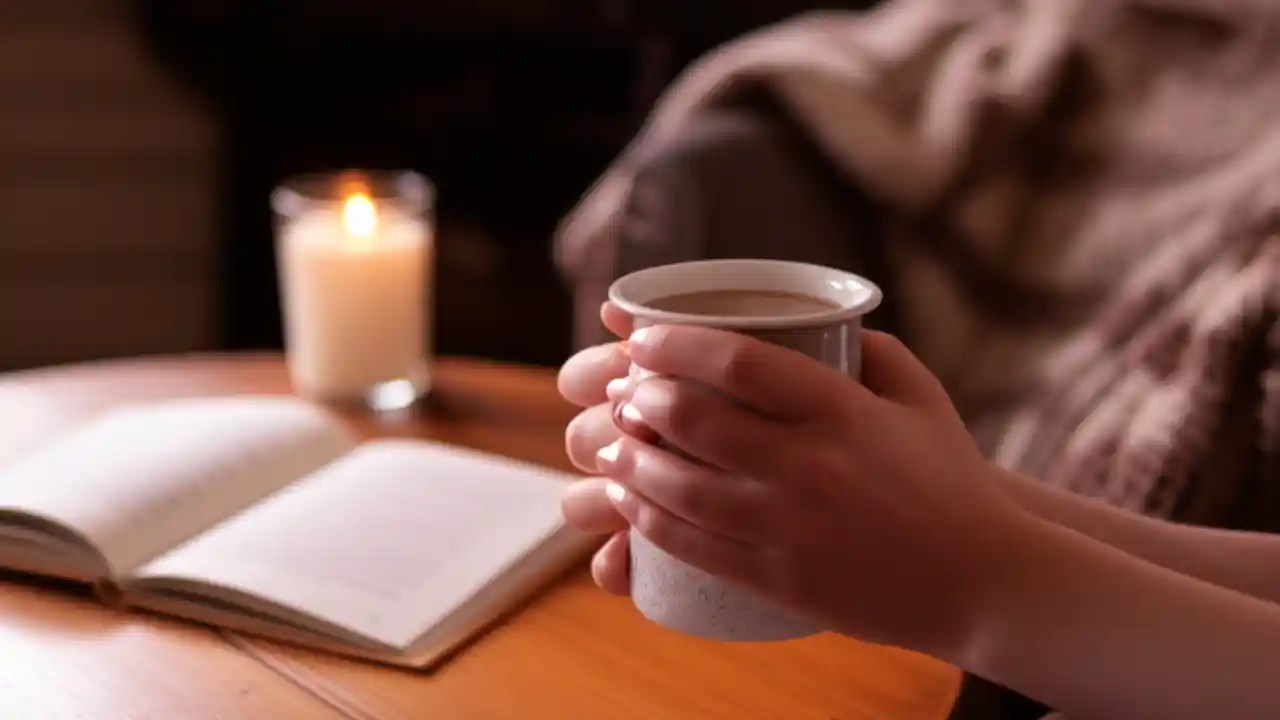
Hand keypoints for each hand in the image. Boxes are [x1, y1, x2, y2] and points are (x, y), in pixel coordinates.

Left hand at [559, 303, 1028, 654]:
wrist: (984, 580)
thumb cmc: (953, 482)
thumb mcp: (922, 399)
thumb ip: (873, 351)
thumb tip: (823, 320)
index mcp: (843, 411)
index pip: (737, 362)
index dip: (675, 345)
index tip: (642, 339)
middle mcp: (811, 464)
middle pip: (694, 420)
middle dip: (641, 399)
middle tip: (621, 393)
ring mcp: (790, 525)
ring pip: (680, 487)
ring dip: (629, 461)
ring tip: (608, 447)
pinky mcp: (780, 578)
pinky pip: (693, 546)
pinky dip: (648, 520)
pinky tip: (627, 502)